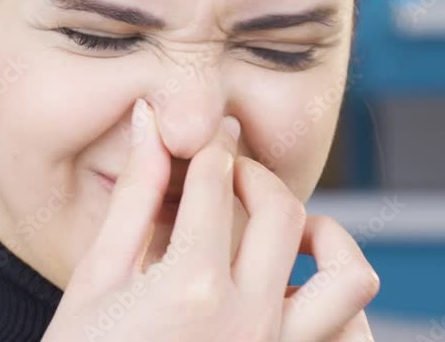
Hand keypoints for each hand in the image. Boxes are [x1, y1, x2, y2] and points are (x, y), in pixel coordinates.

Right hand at [41, 99, 378, 341]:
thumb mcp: (95, 279)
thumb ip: (133, 200)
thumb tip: (150, 124)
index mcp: (190, 286)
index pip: (214, 181)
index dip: (209, 146)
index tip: (205, 136)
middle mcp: (247, 319)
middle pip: (281, 211)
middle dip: (254, 175)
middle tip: (227, 174)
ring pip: (346, 276)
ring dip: (325, 236)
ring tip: (287, 231)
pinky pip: (348, 332)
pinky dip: (336, 302)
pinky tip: (291, 288)